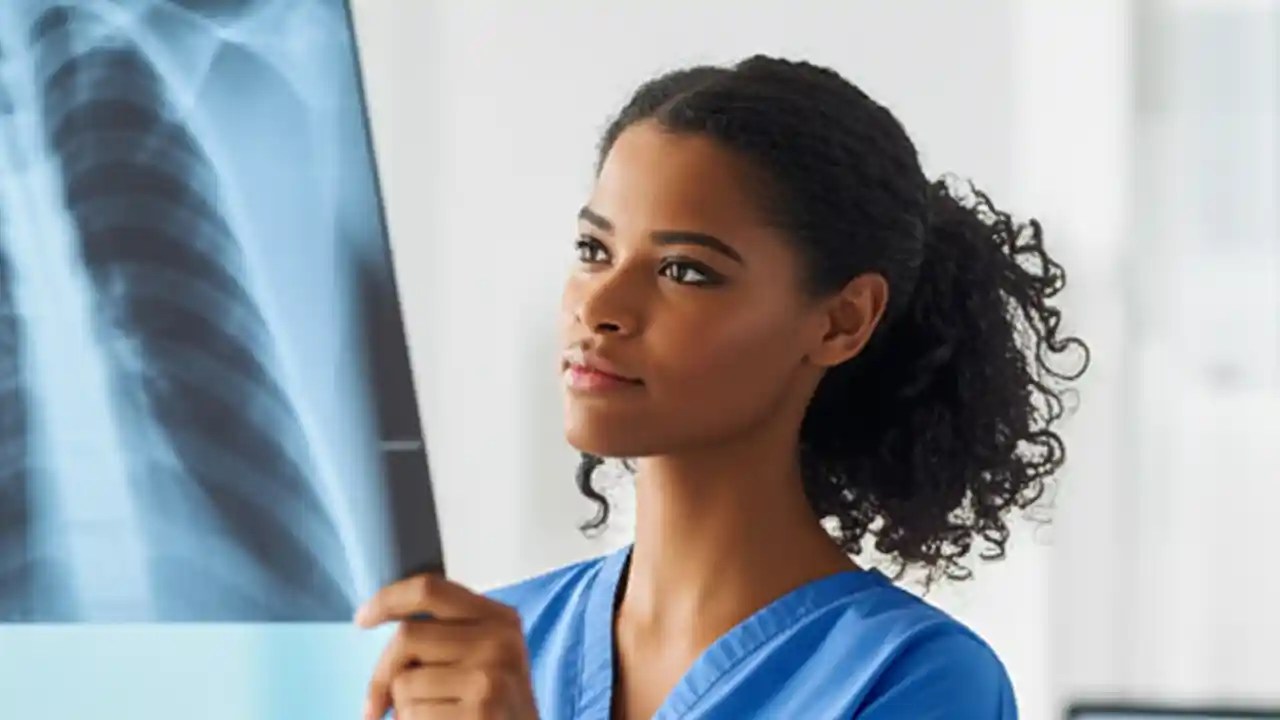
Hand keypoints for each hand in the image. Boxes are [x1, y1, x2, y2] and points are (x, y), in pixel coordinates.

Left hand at [355, 573, 537, 719]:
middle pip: (407, 636)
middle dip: (382, 673)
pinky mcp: (480, 711)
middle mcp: (498, 641)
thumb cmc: (496, 705)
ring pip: (404, 683)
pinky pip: (412, 715)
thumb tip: (371, 621)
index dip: (388, 599)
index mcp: (499, 618)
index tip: (362, 619)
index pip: (430, 589)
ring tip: (434, 716)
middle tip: (375, 705)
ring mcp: (490, 677)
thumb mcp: (486, 656)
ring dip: (403, 709)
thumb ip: (445, 635)